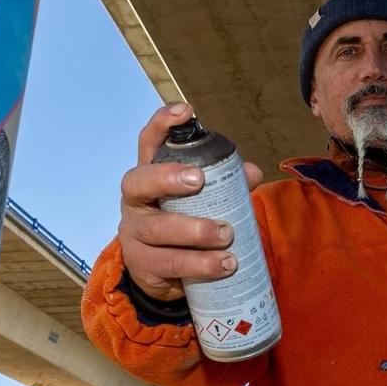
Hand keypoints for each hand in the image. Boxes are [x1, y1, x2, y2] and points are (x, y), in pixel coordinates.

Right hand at [118, 102, 262, 302]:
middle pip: (138, 182)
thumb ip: (226, 184)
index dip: (162, 124)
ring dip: (194, 230)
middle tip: (198, 180)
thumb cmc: (185, 223)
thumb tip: (252, 172)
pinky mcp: (142, 264)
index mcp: (150, 177)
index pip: (148, 143)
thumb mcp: (203, 201)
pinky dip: (198, 264)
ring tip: (226, 235)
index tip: (185, 111)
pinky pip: (167, 264)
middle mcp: (135, 201)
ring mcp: (134, 233)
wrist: (164, 274)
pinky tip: (222, 265)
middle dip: (167, 178)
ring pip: (157, 228)